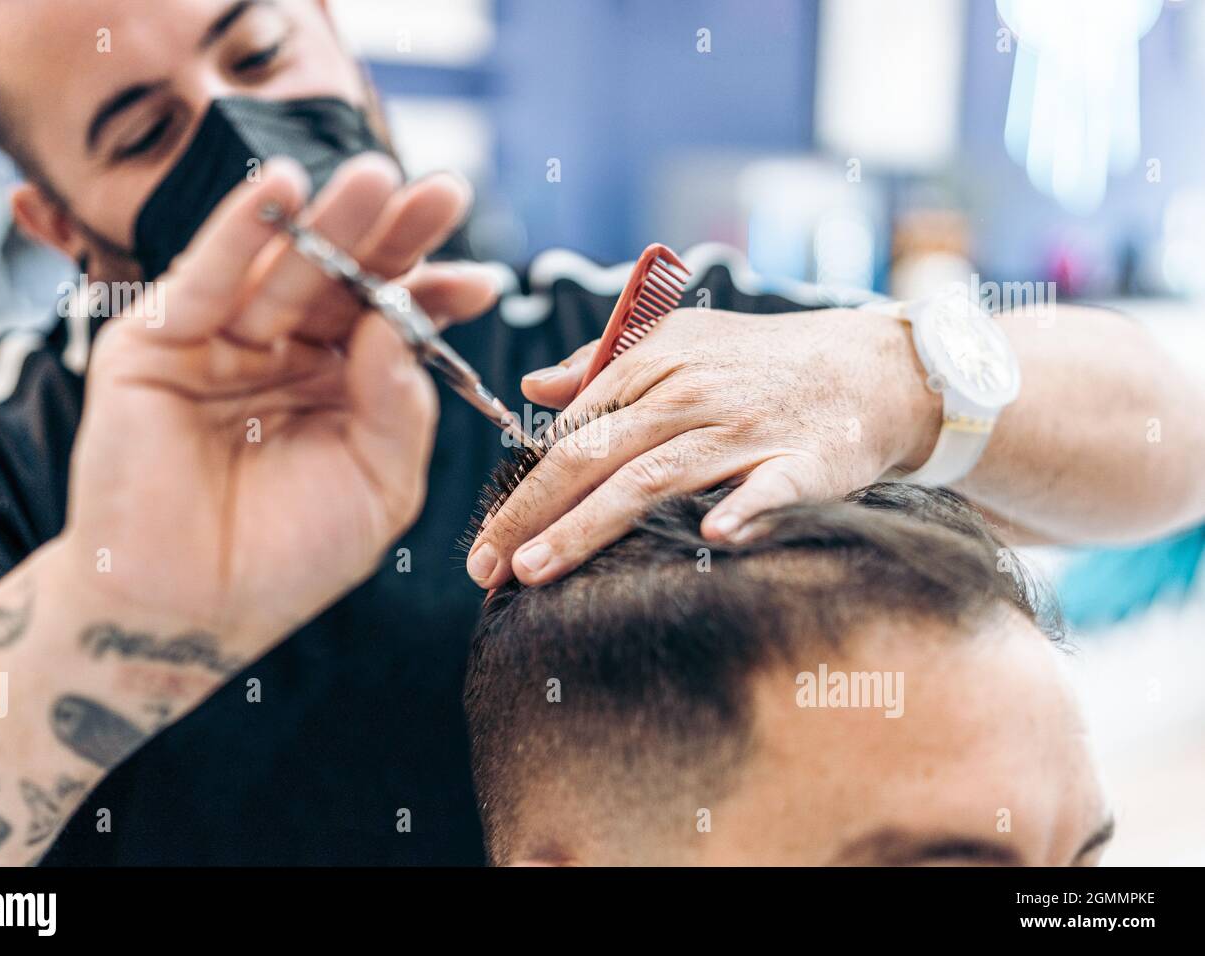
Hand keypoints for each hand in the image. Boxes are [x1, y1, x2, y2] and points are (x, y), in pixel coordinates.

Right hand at [61, 153, 494, 645]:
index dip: (435, 297)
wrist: (188, 613)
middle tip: (443, 196)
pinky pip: (203, 279)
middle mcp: (287, 355)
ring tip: (375, 178)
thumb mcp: (378, 485)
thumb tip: (400, 320)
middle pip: (346, 281)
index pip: (394, 323)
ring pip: (283, 268)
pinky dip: (236, 232)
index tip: (484, 282)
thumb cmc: (291, 558)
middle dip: (393, 238)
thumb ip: (398, 405)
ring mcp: (222, 343)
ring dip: (328, 221)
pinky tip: (279, 188)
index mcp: (343, 388)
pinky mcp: (155, 342)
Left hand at [466, 307, 940, 587]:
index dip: (524, 488)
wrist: (870, 365)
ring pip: (655, 479)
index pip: (572, 433)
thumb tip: (533, 386)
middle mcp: (691, 397)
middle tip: (487, 568)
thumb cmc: (761, 360)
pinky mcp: (805, 460)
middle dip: (533, 514)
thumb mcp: (679, 342)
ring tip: (538, 570)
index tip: (487, 538)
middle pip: (596, 458)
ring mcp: (746, 429)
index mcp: (654, 367)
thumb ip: (602, 365)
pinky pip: (770, 486)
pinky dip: (744, 507)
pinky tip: (711, 536)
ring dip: (592, 525)